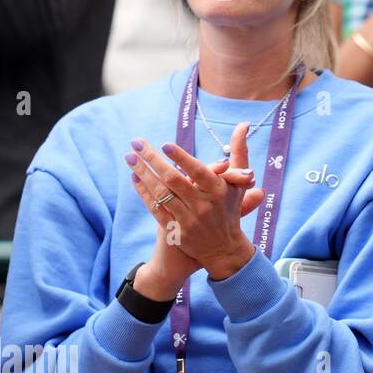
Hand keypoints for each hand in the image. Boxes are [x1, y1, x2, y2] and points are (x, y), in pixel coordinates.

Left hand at [126, 123, 264, 281]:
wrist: (223, 247)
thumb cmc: (230, 207)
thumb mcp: (239, 181)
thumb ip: (240, 151)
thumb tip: (243, 124)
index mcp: (219, 191)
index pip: (198, 172)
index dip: (181, 159)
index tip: (166, 145)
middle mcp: (203, 205)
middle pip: (173, 180)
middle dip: (152, 160)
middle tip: (136, 143)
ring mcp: (188, 219)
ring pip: (161, 194)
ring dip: (143, 174)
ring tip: (130, 157)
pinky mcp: (174, 230)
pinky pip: (155, 208)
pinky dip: (144, 192)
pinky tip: (135, 177)